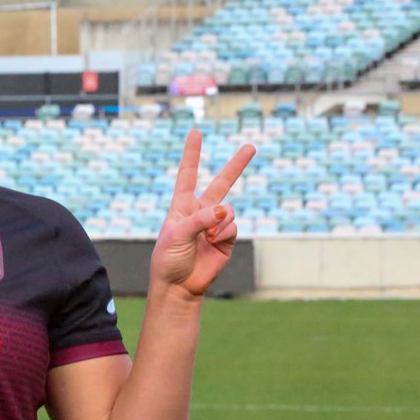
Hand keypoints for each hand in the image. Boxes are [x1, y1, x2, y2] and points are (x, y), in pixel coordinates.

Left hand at [151, 129, 254, 297]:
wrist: (179, 286)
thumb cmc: (169, 259)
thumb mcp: (176, 235)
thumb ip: (199, 219)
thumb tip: (224, 210)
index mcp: (181, 206)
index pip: (188, 175)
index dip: (192, 154)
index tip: (196, 133)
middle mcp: (200, 212)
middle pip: (221, 183)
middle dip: (236, 166)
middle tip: (251, 147)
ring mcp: (215, 224)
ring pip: (229, 210)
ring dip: (221, 221)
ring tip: (208, 236)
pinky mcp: (227, 238)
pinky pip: (233, 226)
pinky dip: (225, 232)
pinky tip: (214, 241)